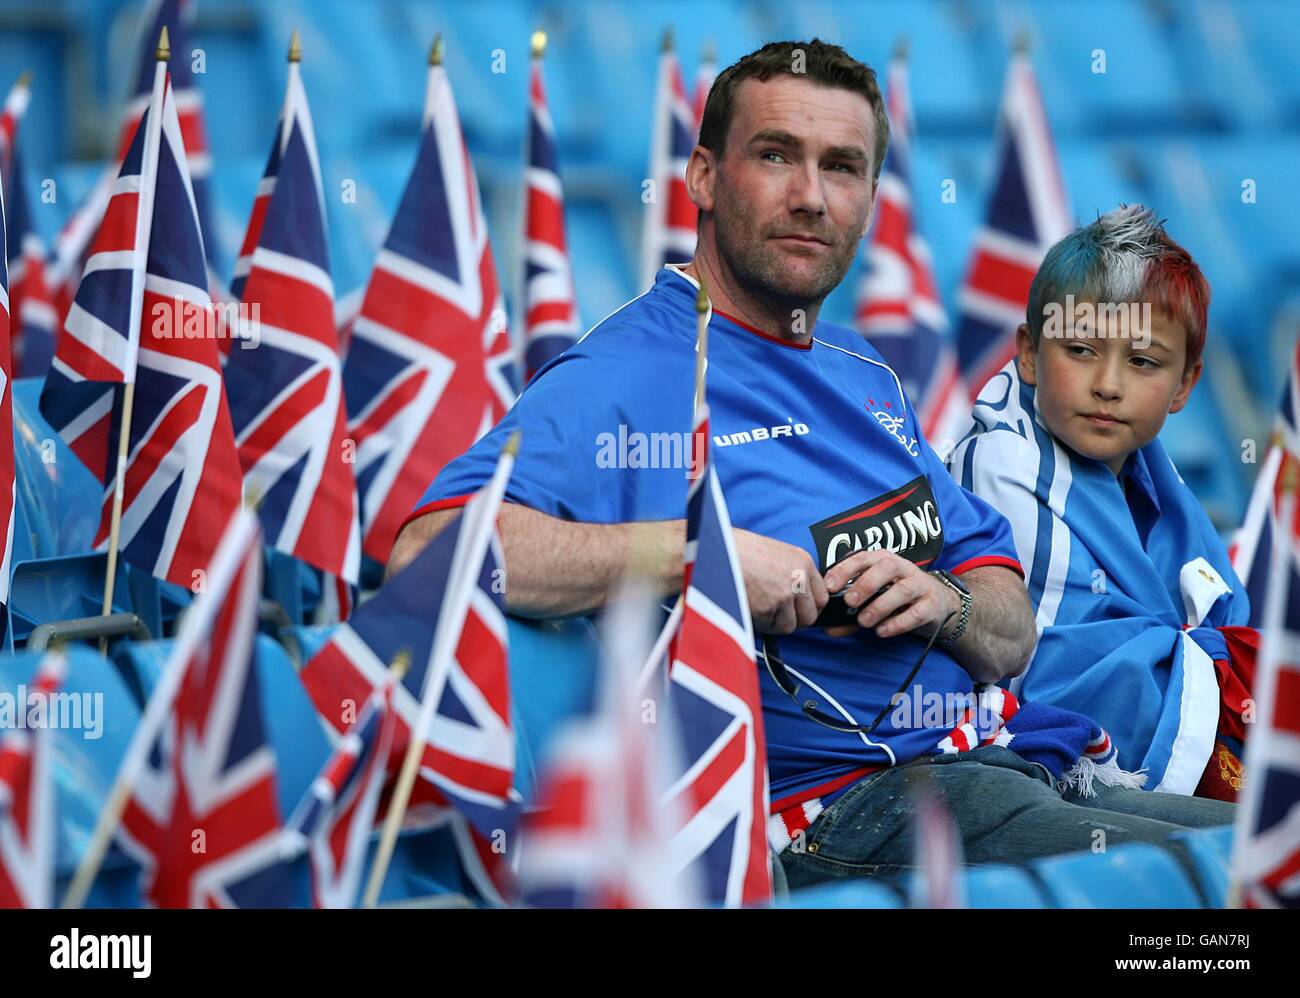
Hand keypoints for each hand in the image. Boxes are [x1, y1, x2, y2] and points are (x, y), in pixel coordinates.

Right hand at [732, 529, 828, 634]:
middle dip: (794, 619)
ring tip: (758, 608)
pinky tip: (749, 607)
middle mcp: (799, 578)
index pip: (821, 597)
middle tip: (776, 614)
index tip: (796, 610)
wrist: (716, 550)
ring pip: (790, 625)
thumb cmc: (739, 550)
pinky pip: (770, 627)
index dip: (807, 607)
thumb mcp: (775, 554)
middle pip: (810, 615)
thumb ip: (792, 574)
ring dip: (775, 622)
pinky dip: (760, 623)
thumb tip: (799, 599)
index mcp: (803, 561)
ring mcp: (785, 594)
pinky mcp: (768, 607)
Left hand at [821, 550, 958, 639]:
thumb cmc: (897, 596)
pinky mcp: (931, 604)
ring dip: (880, 606)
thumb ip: (850, 612)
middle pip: (886, 568)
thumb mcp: (873, 598)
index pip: (862, 558)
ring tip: (864, 621)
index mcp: (883, 560)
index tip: (830, 586)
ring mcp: (920, 585)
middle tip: (850, 602)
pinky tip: (882, 631)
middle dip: (866, 584)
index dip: (844, 569)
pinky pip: (916, 613)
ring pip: (902, 590)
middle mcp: (903, 568)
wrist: (936, 602)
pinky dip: (897, 623)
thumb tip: (830, 628)